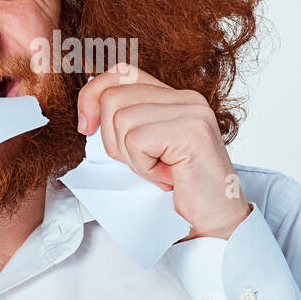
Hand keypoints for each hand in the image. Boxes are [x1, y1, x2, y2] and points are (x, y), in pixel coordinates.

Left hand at [75, 63, 250, 240]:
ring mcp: (192, 112)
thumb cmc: (178, 193)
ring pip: (122, 119)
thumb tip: (88, 115)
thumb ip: (126, 124)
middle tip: (142, 163)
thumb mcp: (143, 151)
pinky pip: (137, 140)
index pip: (121, 73)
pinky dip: (143, 167)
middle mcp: (187, 98)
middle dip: (112, 138)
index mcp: (176, 97)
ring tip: (158, 172)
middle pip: (113, 97)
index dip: (93, 95)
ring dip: (131, 156)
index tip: (86, 127)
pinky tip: (166, 178)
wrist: (213, 226)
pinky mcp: (192, 132)